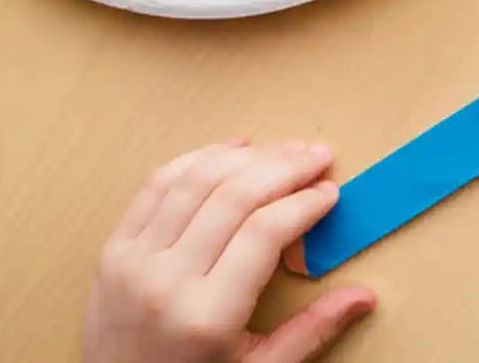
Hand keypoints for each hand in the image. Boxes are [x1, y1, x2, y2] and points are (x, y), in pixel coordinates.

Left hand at [83, 140, 375, 362]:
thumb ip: (312, 330)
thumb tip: (365, 296)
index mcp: (207, 316)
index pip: (264, 232)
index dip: (304, 203)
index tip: (330, 191)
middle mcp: (165, 281)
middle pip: (232, 197)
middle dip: (283, 167)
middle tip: (317, 155)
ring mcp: (133, 260)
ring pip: (195, 182)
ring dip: (245, 157)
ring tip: (283, 149)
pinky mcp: (113, 249)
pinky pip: (156, 186)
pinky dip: (196, 158)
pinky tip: (230, 151)